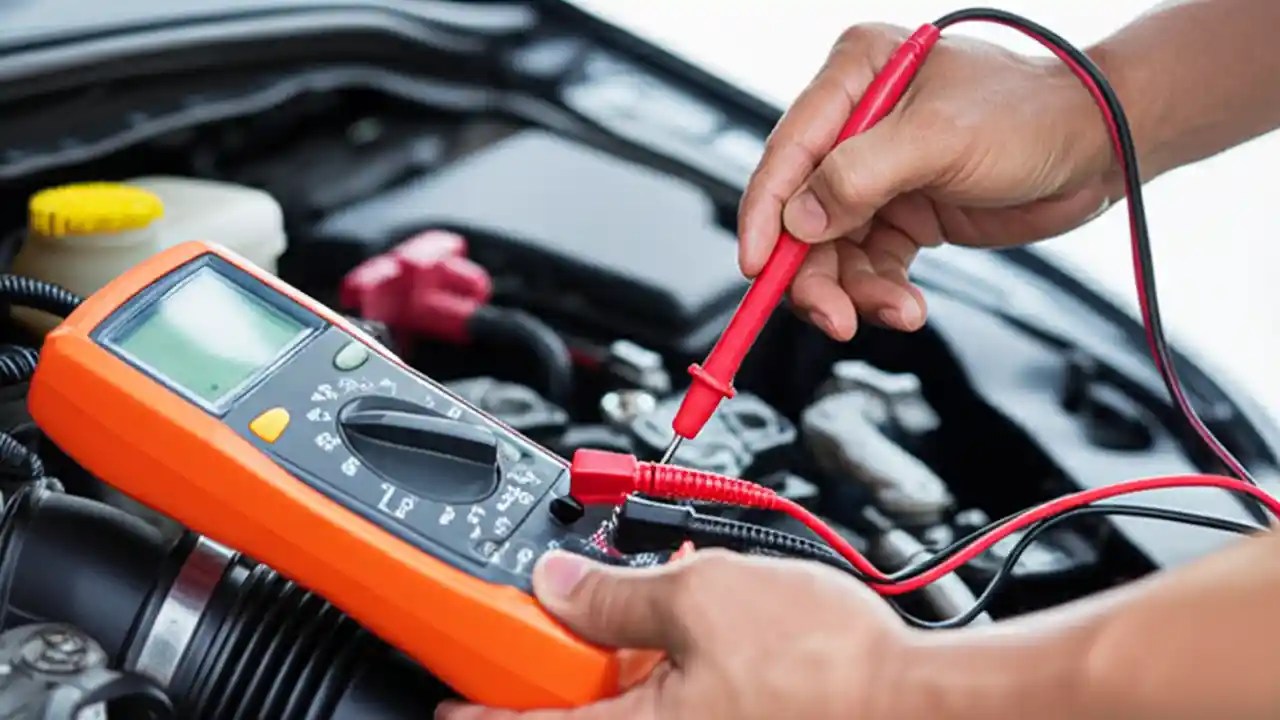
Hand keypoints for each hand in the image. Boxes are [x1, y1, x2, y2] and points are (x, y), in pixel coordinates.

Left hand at [434, 549, 912, 719]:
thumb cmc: (826, 663)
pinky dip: (673, 664)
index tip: (451, 703)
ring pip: (635, 704)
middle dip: (569, 660)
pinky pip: (682, 702)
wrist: (919, 697)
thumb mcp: (701, 595)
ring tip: (649, 601)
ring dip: (628, 655)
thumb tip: (560, 585)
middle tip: (565, 613)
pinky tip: (699, 621)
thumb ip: (615, 592)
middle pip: (583, 713)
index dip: (480, 711)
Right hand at [739, 23, 1118, 340]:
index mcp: (855, 76)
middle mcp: (856, 125)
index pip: (788, 151)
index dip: (764, 214)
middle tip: (832, 315)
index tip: (755, 265)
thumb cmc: (1033, 115)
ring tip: (894, 310)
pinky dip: (881, 293)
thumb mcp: (940, 138)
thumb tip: (797, 220)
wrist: (1100, 150)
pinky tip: (906, 307)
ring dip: (855, 290)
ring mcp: (876, 174)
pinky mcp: (900, 214)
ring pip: (832, 250)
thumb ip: (859, 176)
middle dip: (814, 271)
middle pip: (801, 213)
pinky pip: (869, 265)